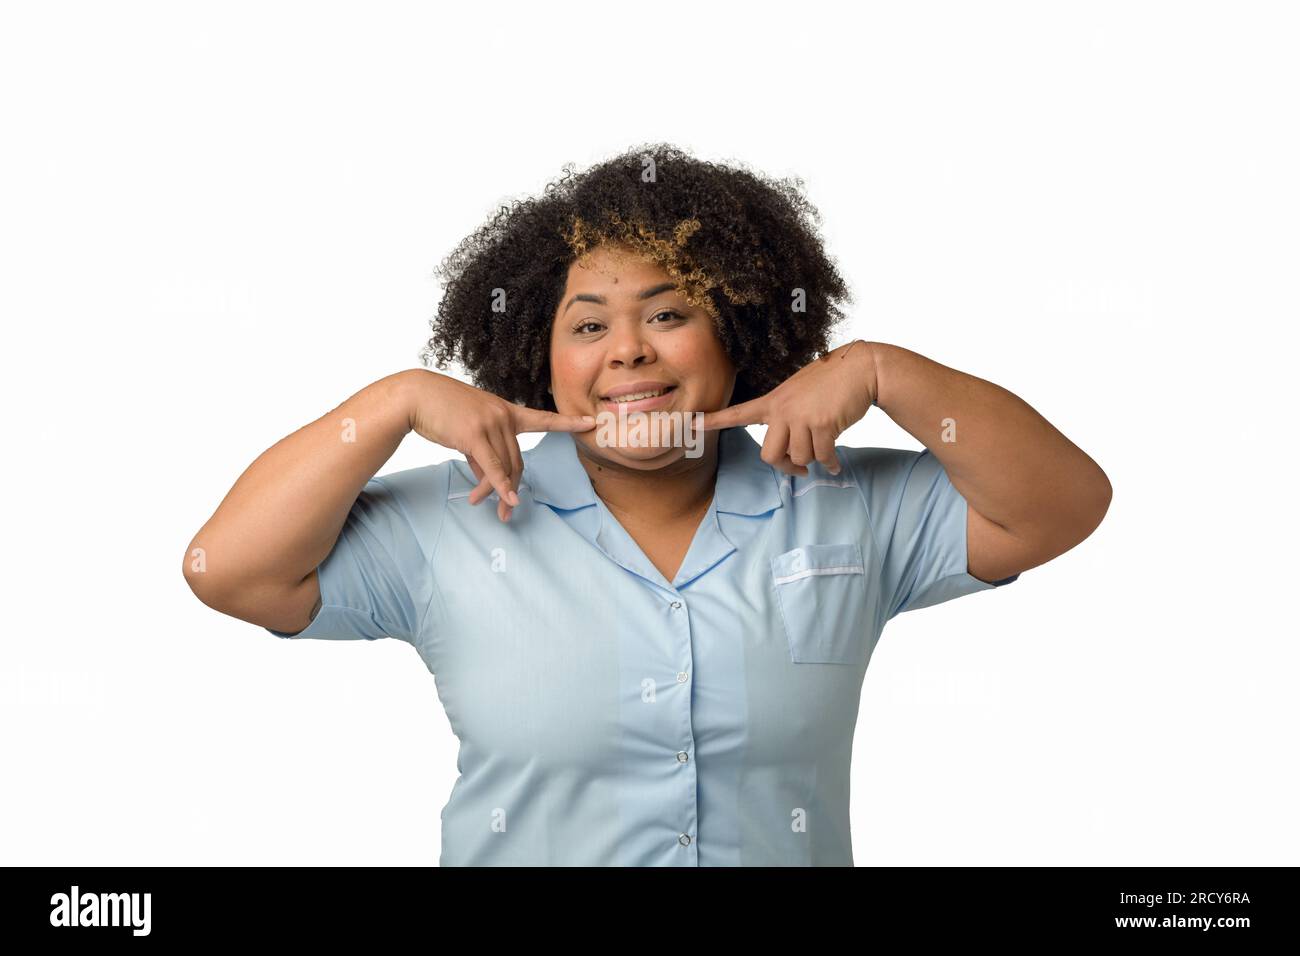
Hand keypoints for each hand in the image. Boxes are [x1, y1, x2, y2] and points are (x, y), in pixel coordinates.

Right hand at [404, 370, 596, 521]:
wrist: (416, 396)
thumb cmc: (441, 412)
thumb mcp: (469, 431)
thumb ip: (484, 455)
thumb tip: (490, 482)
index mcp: (506, 411)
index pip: (542, 418)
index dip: (567, 422)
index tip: (591, 422)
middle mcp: (503, 416)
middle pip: (517, 460)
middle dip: (513, 488)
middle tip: (506, 512)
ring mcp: (491, 424)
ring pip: (503, 467)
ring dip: (494, 491)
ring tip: (481, 506)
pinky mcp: (475, 434)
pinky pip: (492, 466)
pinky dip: (499, 486)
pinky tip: (507, 500)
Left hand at [697, 340, 876, 475]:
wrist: (861, 368)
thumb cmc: (832, 381)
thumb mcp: (800, 392)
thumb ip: (789, 416)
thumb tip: (795, 453)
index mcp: (774, 401)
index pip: (738, 413)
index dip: (714, 421)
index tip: (689, 424)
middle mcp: (782, 410)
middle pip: (770, 456)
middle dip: (787, 466)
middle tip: (799, 468)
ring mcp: (801, 417)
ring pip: (800, 459)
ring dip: (815, 460)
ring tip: (826, 447)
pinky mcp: (822, 424)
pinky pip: (823, 457)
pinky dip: (831, 464)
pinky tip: (836, 463)